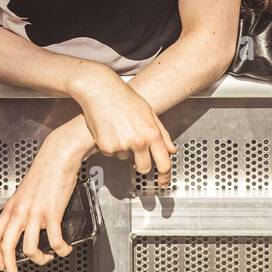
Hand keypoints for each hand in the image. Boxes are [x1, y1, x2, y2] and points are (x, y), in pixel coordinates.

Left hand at [0, 126, 84, 271]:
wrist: (58, 156)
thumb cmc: (45, 171)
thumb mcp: (25, 191)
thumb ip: (22, 207)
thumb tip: (25, 223)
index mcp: (11, 206)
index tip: (2, 266)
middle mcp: (19, 211)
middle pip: (7, 247)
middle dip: (10, 269)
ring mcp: (34, 213)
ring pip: (29, 248)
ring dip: (40, 259)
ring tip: (49, 258)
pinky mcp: (51, 213)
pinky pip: (55, 241)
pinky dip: (61, 250)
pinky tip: (66, 249)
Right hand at [72, 66, 175, 185]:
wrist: (100, 90)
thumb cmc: (124, 98)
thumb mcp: (150, 113)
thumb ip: (163, 134)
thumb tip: (171, 149)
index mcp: (152, 133)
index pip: (164, 163)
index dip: (165, 176)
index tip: (164, 181)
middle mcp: (138, 141)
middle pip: (144, 168)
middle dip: (142, 165)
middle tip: (138, 156)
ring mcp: (121, 145)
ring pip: (126, 159)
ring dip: (125, 150)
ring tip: (121, 129)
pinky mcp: (106, 147)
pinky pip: (112, 154)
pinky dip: (112, 146)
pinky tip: (111, 130)